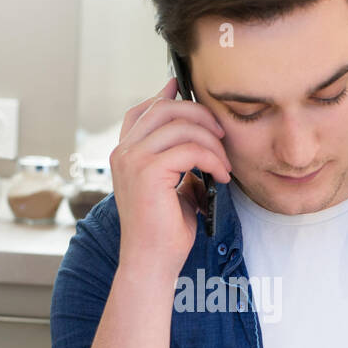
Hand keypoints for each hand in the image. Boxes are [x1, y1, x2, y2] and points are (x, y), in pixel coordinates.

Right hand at [110, 76, 232, 277]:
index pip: (142, 111)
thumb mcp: (171, 187)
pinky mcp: (148, 171)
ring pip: (181, 125)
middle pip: (165, 109)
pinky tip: (221, 175)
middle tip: (222, 134)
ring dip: (212, 141)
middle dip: (200, 115)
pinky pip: (191, 149)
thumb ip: (178, 161)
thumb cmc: (163, 231)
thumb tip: (200, 140)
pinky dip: (213, 159)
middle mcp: (123, 152)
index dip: (163, 95)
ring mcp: (133, 160)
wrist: (151, 261)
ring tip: (224, 164)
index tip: (183, 86)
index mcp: (124, 154)